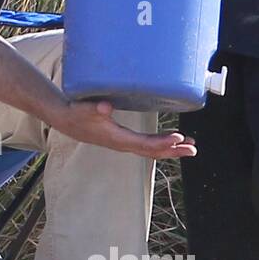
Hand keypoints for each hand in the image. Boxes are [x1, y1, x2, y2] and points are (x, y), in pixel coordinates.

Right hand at [58, 100, 196, 159]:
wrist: (66, 119)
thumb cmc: (76, 113)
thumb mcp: (84, 109)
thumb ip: (95, 108)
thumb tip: (105, 108)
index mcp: (117, 138)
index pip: (144, 144)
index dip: (162, 142)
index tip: (177, 138)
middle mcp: (123, 144)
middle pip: (153, 151)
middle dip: (173, 150)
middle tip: (192, 149)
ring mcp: (124, 143)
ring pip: (152, 150)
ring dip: (171, 149)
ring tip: (189, 146)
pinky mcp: (124, 139)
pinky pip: (147, 145)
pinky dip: (162, 144)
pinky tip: (171, 139)